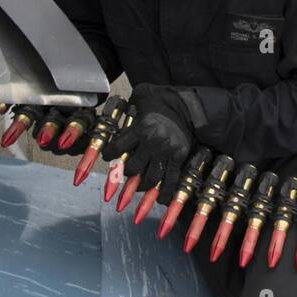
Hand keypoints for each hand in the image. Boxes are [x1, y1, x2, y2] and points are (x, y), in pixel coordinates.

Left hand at [102, 83, 192, 198]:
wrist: (188, 104)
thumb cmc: (161, 99)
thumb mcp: (141, 96)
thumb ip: (128, 105)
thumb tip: (117, 106)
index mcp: (140, 129)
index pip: (117, 148)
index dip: (108, 154)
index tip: (108, 155)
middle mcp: (152, 143)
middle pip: (132, 168)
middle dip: (126, 173)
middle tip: (125, 172)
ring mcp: (167, 152)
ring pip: (150, 178)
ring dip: (142, 185)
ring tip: (139, 186)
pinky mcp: (179, 157)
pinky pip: (171, 179)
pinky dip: (165, 192)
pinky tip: (160, 200)